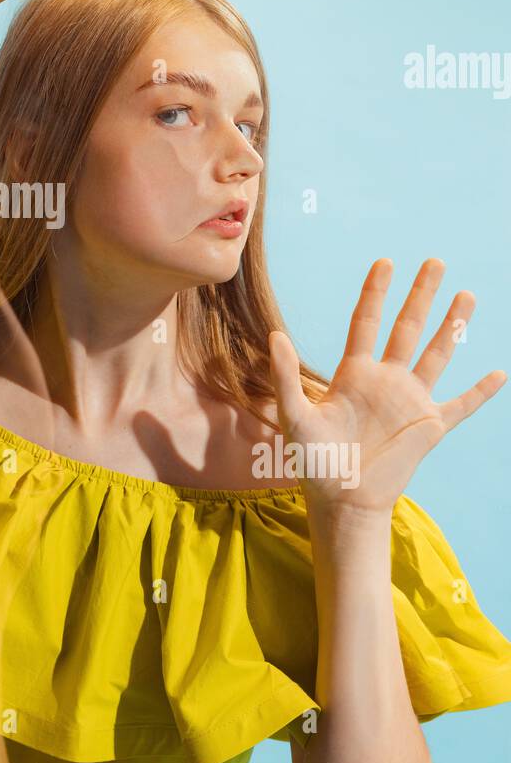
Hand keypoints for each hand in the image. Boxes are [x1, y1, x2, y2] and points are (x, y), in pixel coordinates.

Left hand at [267, 258, 506, 515]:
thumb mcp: (294, 416)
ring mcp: (410, 401)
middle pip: (407, 327)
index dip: (375, 293)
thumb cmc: (314, 461)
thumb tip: (275, 336)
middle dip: (421, 295)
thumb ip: (285, 377)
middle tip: (435, 261)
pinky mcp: (429, 427)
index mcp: (354, 374)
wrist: (342, 501)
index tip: (385, 262)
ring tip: (467, 295)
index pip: (366, 322)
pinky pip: (461, 405)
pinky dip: (480, 392)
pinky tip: (499, 374)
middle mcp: (385, 380)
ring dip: (453, 326)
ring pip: (437, 354)